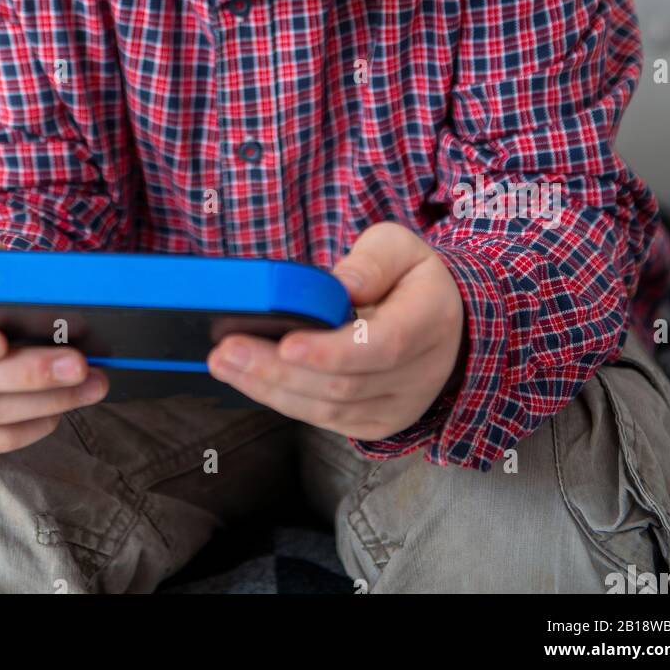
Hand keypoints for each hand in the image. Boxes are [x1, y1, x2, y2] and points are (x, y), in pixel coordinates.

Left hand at [207, 223, 465, 440]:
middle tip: (227, 349)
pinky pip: (324, 419)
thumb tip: (338, 286)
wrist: (445, 324)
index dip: (333, 350)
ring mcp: (398, 406)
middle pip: (344, 384)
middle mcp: (419, 374)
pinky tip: (247, 378)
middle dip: (278, 369)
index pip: (383, 346)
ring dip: (269, 388)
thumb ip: (372, 260)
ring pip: (328, 409)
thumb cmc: (412, 278)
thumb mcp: (400, 246)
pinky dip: (282, 400)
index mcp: (429, 321)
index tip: (287, 342)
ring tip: (224, 363)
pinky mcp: (375, 423)